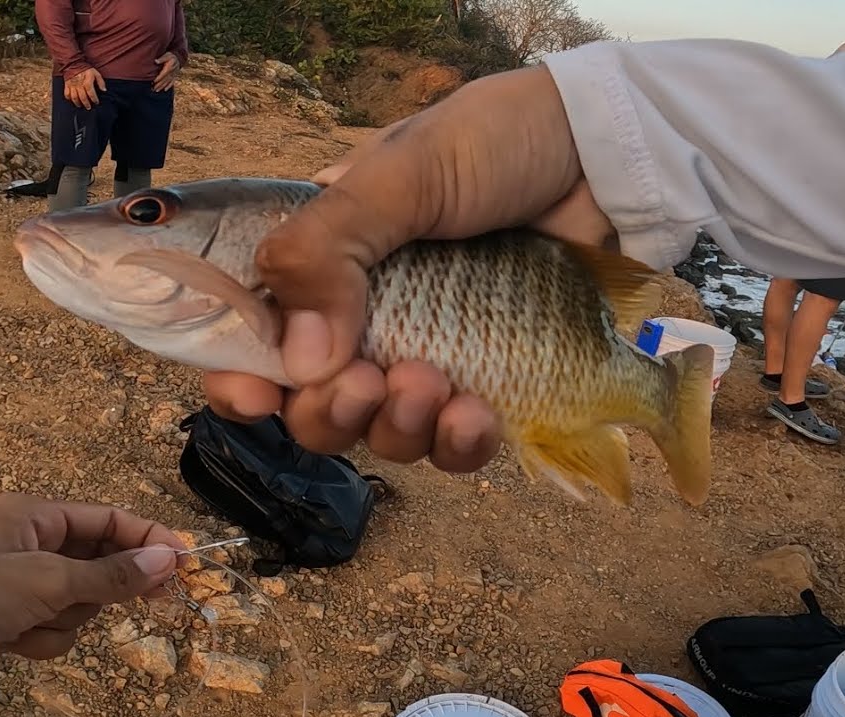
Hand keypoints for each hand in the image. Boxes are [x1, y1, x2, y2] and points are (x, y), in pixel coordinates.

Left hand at [0, 493, 185, 659]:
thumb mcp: (49, 580)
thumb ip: (111, 576)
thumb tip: (168, 560)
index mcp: (35, 515)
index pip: (107, 520)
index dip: (147, 540)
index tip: (183, 564)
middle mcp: (27, 541)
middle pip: (93, 566)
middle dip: (94, 593)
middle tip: (120, 605)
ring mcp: (14, 580)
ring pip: (72, 603)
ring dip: (60, 620)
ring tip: (28, 626)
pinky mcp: (3, 613)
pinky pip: (45, 625)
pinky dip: (36, 637)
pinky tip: (11, 642)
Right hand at [65, 68, 106, 109]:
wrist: (74, 63)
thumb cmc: (86, 69)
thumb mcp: (96, 73)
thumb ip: (101, 82)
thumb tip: (104, 90)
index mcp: (87, 82)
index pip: (91, 93)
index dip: (94, 99)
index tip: (96, 102)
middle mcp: (79, 85)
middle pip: (83, 97)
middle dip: (86, 104)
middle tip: (89, 107)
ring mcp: (72, 85)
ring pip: (74, 97)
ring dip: (78, 103)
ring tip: (80, 106)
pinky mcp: (67, 85)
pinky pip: (67, 94)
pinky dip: (69, 98)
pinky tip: (72, 100)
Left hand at [153, 52, 179, 91]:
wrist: (179, 57)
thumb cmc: (171, 56)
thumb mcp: (167, 55)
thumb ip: (161, 59)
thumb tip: (156, 61)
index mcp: (169, 68)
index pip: (163, 75)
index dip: (158, 79)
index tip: (153, 82)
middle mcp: (172, 73)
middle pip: (164, 80)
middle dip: (159, 85)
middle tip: (153, 89)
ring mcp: (174, 75)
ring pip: (167, 82)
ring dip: (162, 87)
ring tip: (157, 90)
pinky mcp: (174, 76)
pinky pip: (172, 82)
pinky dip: (169, 86)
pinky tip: (165, 90)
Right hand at [202, 64, 615, 472]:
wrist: (603, 155)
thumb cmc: (495, 143)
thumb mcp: (401, 174)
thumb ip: (330, 248)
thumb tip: (299, 361)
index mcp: (322, 261)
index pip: (251, 335)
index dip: (241, 378)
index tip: (257, 397)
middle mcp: (363, 317)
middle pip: (311, 405)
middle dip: (331, 412)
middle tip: (368, 383)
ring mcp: (425, 354)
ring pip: (379, 434)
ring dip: (397, 427)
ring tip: (434, 385)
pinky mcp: (485, 382)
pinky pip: (451, 446)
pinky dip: (456, 445)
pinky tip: (477, 415)